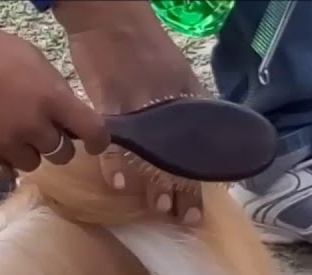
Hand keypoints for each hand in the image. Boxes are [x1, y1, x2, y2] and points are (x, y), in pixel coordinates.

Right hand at [0, 27, 110, 184]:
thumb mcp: (32, 60)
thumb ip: (52, 88)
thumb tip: (63, 109)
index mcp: (53, 98)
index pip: (92, 130)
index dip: (98, 141)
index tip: (94, 144)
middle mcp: (36, 127)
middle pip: (62, 154)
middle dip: (55, 144)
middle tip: (40, 132)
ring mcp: (8, 145)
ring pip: (32, 165)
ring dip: (26, 154)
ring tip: (9, 137)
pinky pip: (2, 173)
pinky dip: (1, 164)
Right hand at [56, 1, 209, 223]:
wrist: (110, 16)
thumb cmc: (140, 45)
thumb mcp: (176, 71)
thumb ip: (185, 103)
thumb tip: (194, 136)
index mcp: (187, 98)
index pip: (200, 147)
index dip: (202, 179)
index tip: (200, 209)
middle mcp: (169, 105)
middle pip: (181, 155)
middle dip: (184, 190)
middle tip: (183, 217)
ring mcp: (139, 105)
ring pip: (153, 153)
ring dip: (156, 183)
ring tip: (158, 208)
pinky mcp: (109, 102)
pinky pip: (114, 140)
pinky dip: (116, 164)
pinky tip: (120, 184)